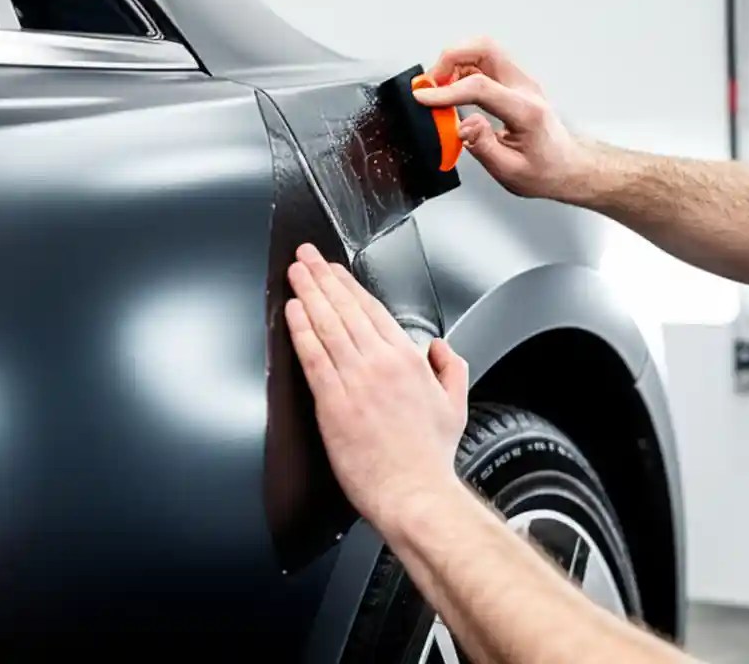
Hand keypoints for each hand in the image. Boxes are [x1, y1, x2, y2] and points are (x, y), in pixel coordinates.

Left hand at [284, 243, 469, 529]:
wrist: (414, 492)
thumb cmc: (429, 458)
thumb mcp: (456, 404)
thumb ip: (451, 368)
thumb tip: (440, 348)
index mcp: (409, 360)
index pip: (373, 310)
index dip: (349, 286)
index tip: (335, 271)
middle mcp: (381, 363)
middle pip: (346, 309)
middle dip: (323, 277)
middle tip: (305, 257)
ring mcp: (355, 380)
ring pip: (327, 324)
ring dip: (308, 293)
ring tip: (295, 273)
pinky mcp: (333, 401)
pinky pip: (313, 355)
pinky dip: (301, 329)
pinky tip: (291, 311)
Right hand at [413, 36, 594, 203]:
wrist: (567, 166)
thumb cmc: (545, 171)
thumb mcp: (511, 172)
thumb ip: (484, 147)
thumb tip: (463, 127)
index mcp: (526, 111)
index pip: (481, 87)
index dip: (446, 91)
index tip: (424, 97)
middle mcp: (525, 89)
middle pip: (485, 48)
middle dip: (450, 58)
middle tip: (431, 83)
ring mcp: (521, 82)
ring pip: (483, 49)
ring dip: (455, 61)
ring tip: (438, 87)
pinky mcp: (514, 82)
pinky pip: (485, 61)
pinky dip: (462, 68)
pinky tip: (452, 89)